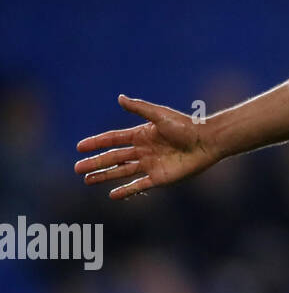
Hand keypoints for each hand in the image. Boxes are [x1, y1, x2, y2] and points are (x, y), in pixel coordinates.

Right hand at [76, 95, 222, 198]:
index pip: (114, 139)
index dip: (97, 142)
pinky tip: (112, 195)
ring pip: (122, 171)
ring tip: (87, 180)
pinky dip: (125, 191)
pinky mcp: (159, 178)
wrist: (208, 142)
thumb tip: (119, 97)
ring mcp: (151, 164)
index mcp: (142, 134)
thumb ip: (139, 109)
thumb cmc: (186, 126)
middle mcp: (144, 150)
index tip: (80, 147)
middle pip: (114, 157)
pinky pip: (138, 186)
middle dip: (96, 162)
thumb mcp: (160, 115)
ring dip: (105, 176)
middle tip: (77, 168)